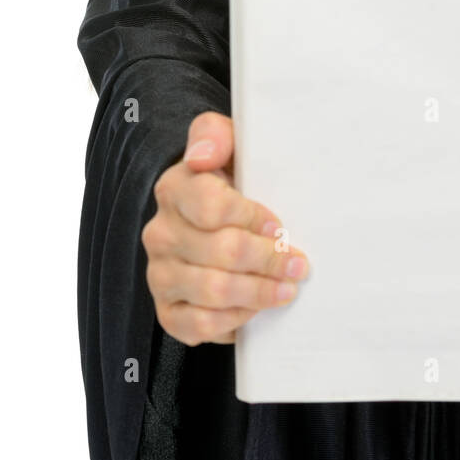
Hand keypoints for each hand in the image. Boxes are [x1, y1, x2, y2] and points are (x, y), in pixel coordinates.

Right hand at [141, 111, 309, 344]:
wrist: (217, 224)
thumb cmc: (234, 184)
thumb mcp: (231, 148)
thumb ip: (215, 135)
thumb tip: (203, 155)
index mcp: (175, 188)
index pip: (212, 206)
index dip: (253, 218)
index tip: (280, 226)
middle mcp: (160, 232)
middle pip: (220, 252)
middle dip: (268, 260)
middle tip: (299, 265)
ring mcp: (160, 274)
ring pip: (213, 290)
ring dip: (258, 292)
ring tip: (287, 289)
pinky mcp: (168, 310)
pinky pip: (199, 325)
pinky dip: (234, 319)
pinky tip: (256, 309)